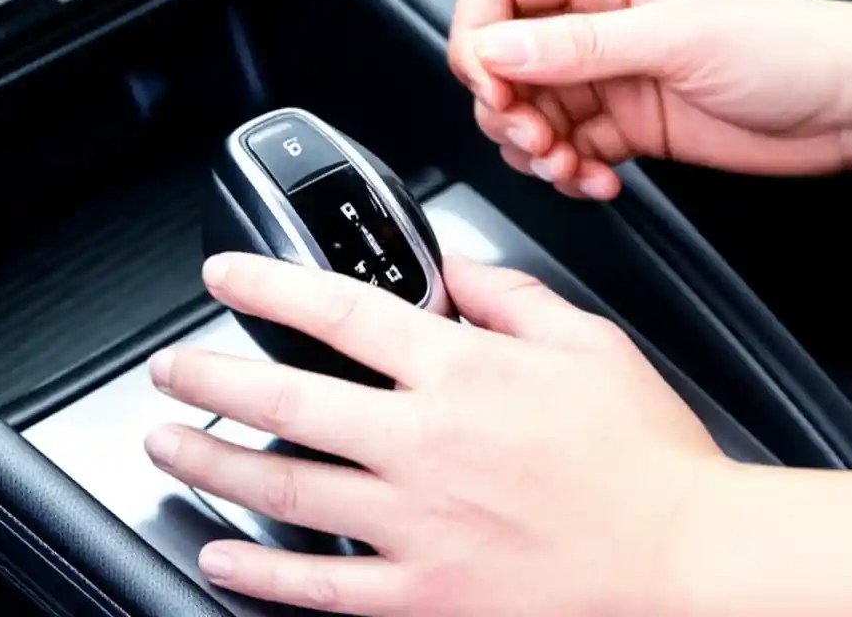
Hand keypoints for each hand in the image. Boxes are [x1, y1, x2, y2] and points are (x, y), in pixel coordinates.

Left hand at [143, 253, 728, 614]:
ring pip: (286, 487)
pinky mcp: (427, 590)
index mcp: (466, 372)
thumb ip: (513, 295)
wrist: (683, 551)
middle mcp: (428, 443)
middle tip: (171, 367)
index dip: (270, 285)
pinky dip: (262, 568)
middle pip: (288, 398)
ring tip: (168, 442)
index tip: (226, 276)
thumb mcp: (590, 342)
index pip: (343, 311)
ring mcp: (419, 522)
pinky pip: (322, 583)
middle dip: (210, 375)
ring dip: (212, 461)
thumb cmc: (645, 452)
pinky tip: (222, 551)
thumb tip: (458, 266)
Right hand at [448, 0, 851, 199]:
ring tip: (569, 165)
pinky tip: (598, 180)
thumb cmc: (792, 48)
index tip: (493, 87)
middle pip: (505, 55)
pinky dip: (570, 172)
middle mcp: (603, 14)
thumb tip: (497, 48)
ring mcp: (613, 71)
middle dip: (507, 105)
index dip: (479, 37)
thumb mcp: (679, 37)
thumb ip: (580, 46)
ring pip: (530, 109)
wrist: (849, 107)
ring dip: (535, 147)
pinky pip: (568, 148)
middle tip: (536, 137)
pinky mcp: (628, 120)